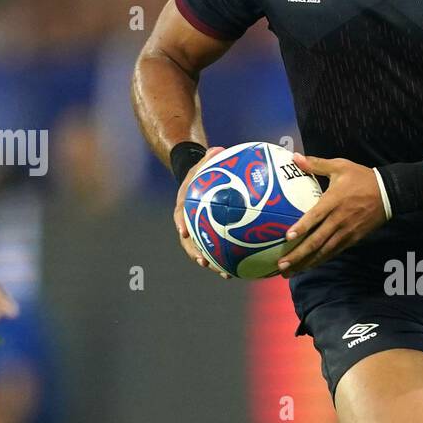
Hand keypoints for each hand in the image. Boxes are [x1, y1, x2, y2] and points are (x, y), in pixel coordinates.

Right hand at [173, 145, 231, 277]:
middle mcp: (188, 221)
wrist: (198, 181)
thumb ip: (211, 158)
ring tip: (225, 274)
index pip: (179, 215)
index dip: (180, 224)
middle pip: (188, 242)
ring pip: (202, 250)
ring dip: (212, 263)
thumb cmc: (204, 171)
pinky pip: (217, 248)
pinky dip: (228, 258)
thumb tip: (219, 148)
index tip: (183, 231)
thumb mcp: (206, 162)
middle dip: (196, 254)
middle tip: (206, 263)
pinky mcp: (209, 235)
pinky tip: (243, 267)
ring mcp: (198, 230)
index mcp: (184, 205)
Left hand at [277, 154, 386, 277]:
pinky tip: (308, 267)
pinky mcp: (352, 239)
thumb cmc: (361, 178)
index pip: (316, 216)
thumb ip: (316, 163)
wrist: (389, 193)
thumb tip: (294, 156)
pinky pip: (334, 252)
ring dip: (306, 263)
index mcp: (334, 201)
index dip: (302, 227)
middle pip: (317, 241)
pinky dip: (320, 261)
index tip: (288, 236)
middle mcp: (339, 220)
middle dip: (298, 254)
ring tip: (289, 273)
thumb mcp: (340, 166)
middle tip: (281, 265)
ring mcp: (346, 232)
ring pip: (324, 251)